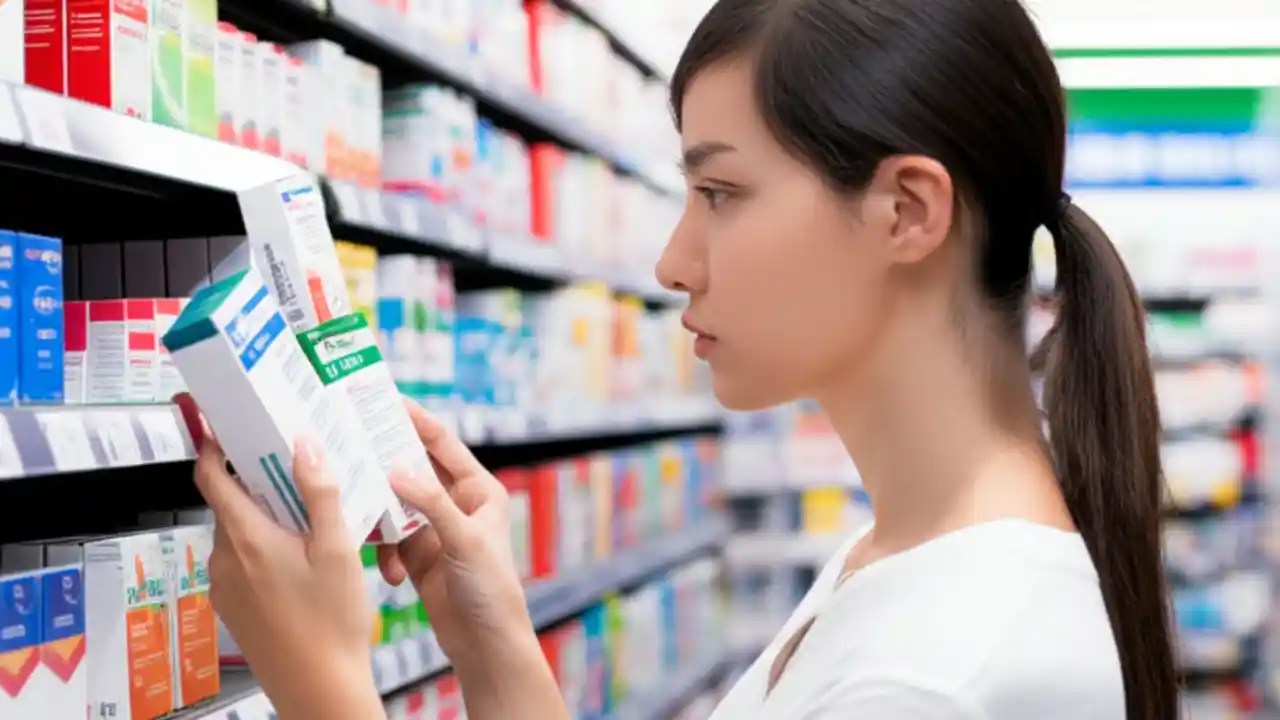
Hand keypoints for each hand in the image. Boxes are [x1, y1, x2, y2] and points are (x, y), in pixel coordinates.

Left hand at [192, 420, 383, 719]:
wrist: (320, 689)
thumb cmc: (331, 625)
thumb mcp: (338, 549)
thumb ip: (320, 493)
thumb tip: (304, 445)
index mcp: (246, 539)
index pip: (210, 477)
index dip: (211, 446)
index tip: (218, 424)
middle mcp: (225, 560)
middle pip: (231, 502)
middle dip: (259, 482)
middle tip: (296, 468)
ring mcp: (226, 586)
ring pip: (240, 533)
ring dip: (267, 518)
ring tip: (312, 518)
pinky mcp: (234, 606)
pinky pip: (244, 561)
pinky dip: (267, 548)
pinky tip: (304, 557)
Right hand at [376, 401, 531, 667]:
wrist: (486, 644)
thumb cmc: (491, 588)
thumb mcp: (464, 540)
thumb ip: (430, 504)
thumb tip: (397, 469)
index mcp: (478, 490)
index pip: (443, 444)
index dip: (416, 420)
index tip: (386, 400)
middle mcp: (455, 504)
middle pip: (411, 470)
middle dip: (384, 464)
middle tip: (350, 447)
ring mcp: (434, 529)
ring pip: (394, 505)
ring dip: (379, 514)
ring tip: (362, 518)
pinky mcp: (417, 555)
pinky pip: (389, 539)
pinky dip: (384, 552)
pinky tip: (390, 573)